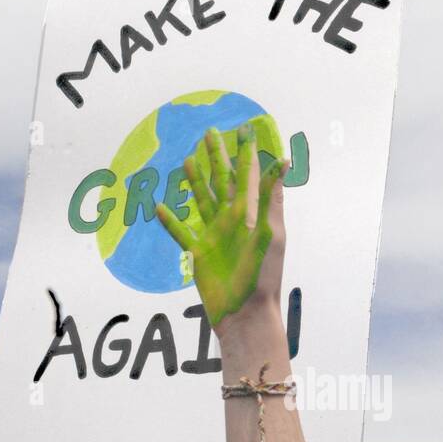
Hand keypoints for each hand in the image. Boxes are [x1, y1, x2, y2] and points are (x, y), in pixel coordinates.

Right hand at [156, 124, 287, 336]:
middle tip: (210, 133)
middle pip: (222, 181)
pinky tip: (159, 207)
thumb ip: (270, 197)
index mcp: (250, 213)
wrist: (245, 312)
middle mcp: (232, 220)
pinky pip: (180, 233)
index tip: (244, 129)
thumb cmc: (263, 275)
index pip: (248, 175)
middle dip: (217, 157)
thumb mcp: (270, 232)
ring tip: (188, 160)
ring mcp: (214, 236)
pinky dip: (170, 222)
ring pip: (202, 200)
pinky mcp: (198, 254)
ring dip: (195, 181)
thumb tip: (283, 161)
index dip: (246, 152)